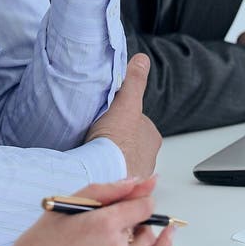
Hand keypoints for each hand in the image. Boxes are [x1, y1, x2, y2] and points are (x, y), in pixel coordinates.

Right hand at [0, 177, 154, 245]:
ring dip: (135, 244)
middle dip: (138, 222)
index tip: (130, 198)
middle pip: (148, 231)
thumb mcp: (67, 205)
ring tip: (108, 241)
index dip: (139, 199)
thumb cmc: (40, 243)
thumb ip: (106, 190)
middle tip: (114, 219)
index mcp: (105, 224)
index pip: (144, 206)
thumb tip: (137, 181)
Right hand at [85, 53, 160, 177]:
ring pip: (121, 157)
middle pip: (130, 139)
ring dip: (110, 153)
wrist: (104, 173)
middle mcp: (148, 157)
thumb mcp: (125, 103)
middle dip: (117, 136)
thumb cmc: (116, 141)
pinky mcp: (121, 185)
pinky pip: (112, 171)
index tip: (108, 115)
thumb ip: (134, 81)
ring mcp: (134, 173)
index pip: (138, 120)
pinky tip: (93, 161)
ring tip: (92, 147)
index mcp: (152, 136)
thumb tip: (142, 60)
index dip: (122, 115)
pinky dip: (104, 167)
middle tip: (98, 131)